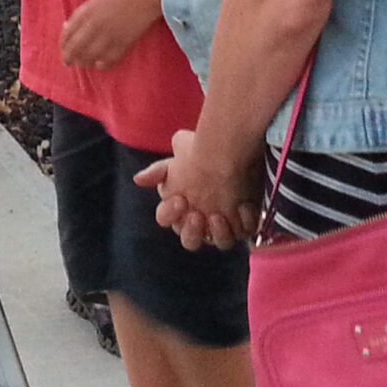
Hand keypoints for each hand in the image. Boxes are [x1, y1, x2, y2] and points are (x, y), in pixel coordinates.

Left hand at [58, 0, 157, 72]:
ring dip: (83, 62)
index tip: (64, 50)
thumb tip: (66, 28)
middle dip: (69, 58)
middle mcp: (94, 26)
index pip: (67, 35)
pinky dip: (101, 65)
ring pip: (89, 58)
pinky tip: (99, 64)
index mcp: (85, 13)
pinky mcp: (122, 45)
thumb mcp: (93, 2)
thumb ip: (79, 15)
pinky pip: (107, 62)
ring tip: (83, 63)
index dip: (63, 45)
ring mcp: (108, 37)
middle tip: (69, 62)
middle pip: (75, 49)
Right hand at [136, 128, 261, 251]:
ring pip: (221, 243)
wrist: (236, 143)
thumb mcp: (179, 153)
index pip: (167, 219)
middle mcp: (201, 221)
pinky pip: (246, 231)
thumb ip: (159, 170)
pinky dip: (244, 220)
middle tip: (197, 214)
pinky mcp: (248, 222)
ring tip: (218, 215)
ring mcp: (226, 224)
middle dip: (192, 231)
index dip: (171, 212)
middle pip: (190, 241)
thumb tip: (139, 179)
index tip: (181, 199)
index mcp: (181, 208)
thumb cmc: (205, 150)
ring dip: (218, 232)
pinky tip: (244, 205)